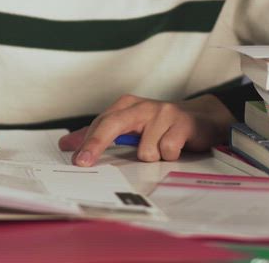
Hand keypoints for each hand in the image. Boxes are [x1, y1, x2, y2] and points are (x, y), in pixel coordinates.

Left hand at [58, 94, 233, 165]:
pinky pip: (167, 151)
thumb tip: (67, 144)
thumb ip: (99, 135)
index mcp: (126, 105)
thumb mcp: (130, 126)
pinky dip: (170, 156)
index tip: (75, 159)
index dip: (87, 142)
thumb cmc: (160, 125)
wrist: (201, 117)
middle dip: (96, 144)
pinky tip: (176, 147)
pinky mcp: (182, 123)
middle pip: (113, 125)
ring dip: (153, 157)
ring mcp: (163, 113)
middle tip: (84, 162)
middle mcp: (142, 106)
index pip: (101, 123)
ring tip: (162, 149)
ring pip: (145, 150)